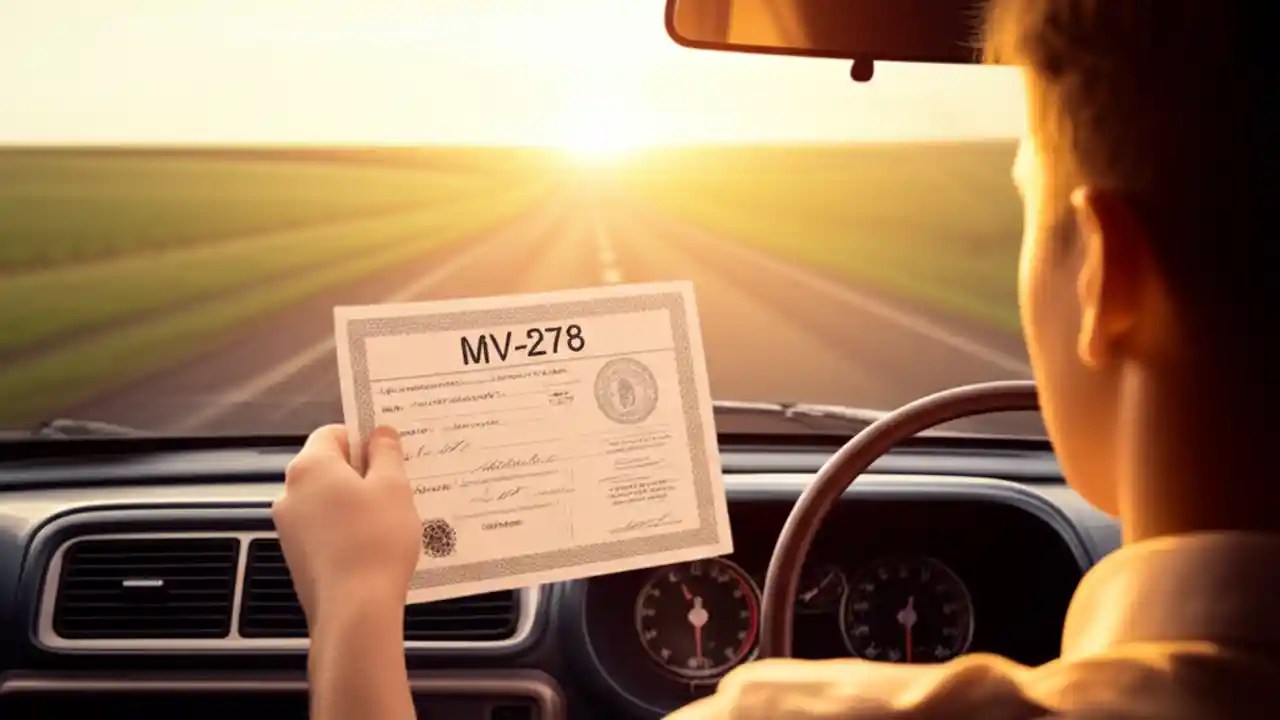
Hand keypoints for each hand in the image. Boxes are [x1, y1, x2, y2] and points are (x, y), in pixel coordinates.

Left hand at [273, 425, 420, 626]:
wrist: (355, 611)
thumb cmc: (376, 541)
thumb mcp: (393, 487)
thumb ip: (386, 452)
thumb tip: (379, 433)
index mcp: (309, 467)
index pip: (332, 433)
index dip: (362, 438)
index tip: (389, 453)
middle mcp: (289, 493)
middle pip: (328, 468)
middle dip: (361, 473)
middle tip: (397, 487)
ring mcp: (289, 529)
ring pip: (326, 502)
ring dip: (354, 504)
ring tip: (389, 521)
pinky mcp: (297, 558)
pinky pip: (323, 531)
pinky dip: (345, 531)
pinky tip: (373, 546)